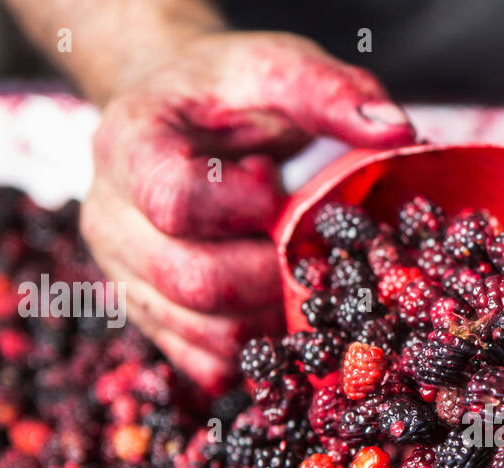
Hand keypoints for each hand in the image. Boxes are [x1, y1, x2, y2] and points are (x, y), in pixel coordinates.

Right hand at [81, 32, 415, 390]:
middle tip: (310, 250)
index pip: (176, 201)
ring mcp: (122, 275)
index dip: (246, 208)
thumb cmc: (232, 93)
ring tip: (301, 275)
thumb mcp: (278, 68)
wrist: (179, 116)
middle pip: (192, 281)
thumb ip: (332, 92)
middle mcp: (108, 216)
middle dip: (273, 277)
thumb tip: (395, 133)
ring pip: (205, 334)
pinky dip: (262, 352)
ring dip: (274, 319)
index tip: (279, 186)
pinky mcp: (151, 318)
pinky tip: (284, 310)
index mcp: (128, 143)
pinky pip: (208, 364)